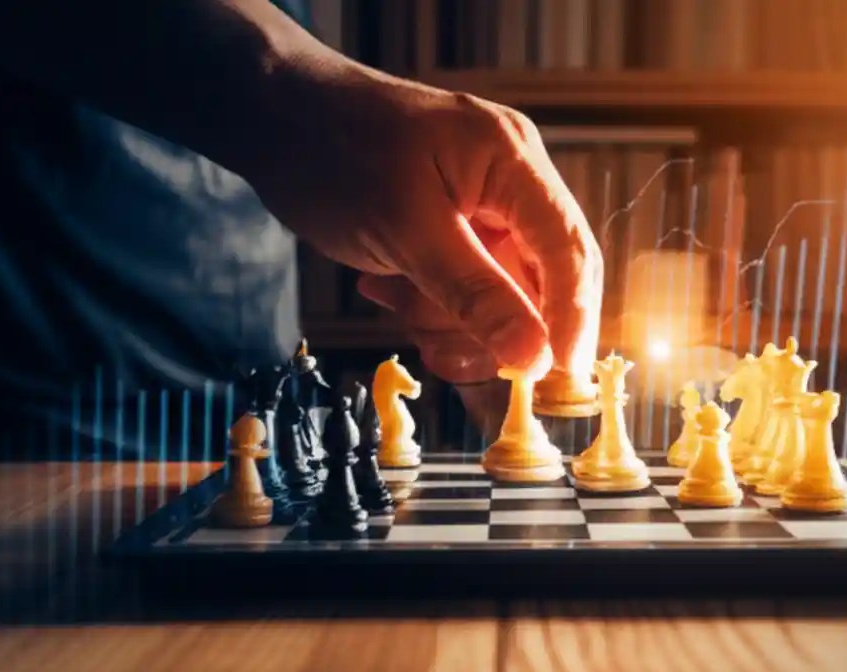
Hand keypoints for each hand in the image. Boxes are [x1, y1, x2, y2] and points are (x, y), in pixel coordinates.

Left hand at [245, 55, 601, 382]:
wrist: (274, 117)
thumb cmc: (335, 153)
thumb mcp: (405, 229)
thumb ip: (474, 293)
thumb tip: (535, 357)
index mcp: (512, 162)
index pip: (570, 250)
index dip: (572, 320)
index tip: (557, 380)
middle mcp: (511, 184)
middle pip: (539, 282)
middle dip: (490, 325)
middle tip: (440, 350)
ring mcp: (484, 210)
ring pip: (500, 299)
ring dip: (446, 319)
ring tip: (392, 295)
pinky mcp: (456, 233)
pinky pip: (466, 291)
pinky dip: (430, 307)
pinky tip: (386, 287)